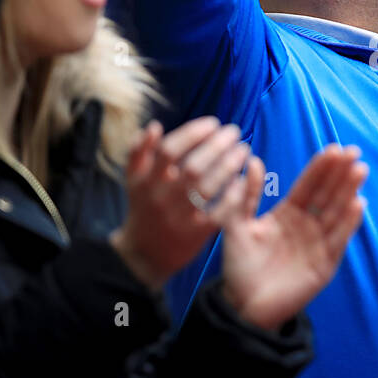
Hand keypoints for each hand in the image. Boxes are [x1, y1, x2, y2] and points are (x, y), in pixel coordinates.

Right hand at [110, 117, 250, 292]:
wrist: (144, 255)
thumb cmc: (144, 209)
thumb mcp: (134, 181)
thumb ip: (139, 152)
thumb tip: (153, 126)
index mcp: (146, 181)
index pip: (169, 150)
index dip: (193, 133)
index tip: (214, 123)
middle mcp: (162, 198)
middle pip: (192, 167)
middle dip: (217, 146)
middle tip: (235, 132)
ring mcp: (180, 217)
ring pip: (207, 188)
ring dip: (229, 166)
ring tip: (243, 151)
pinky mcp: (196, 234)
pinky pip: (218, 212)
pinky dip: (231, 195)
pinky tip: (242, 180)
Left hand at [219, 145, 368, 330]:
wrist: (243, 305)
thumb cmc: (240, 267)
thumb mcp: (237, 226)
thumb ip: (246, 196)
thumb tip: (255, 161)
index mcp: (289, 213)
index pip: (309, 185)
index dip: (321, 168)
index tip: (334, 149)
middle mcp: (307, 224)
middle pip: (327, 194)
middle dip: (341, 174)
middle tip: (353, 152)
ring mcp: (318, 243)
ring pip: (337, 212)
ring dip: (349, 192)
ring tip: (359, 171)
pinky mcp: (325, 264)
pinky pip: (339, 239)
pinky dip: (349, 223)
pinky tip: (357, 204)